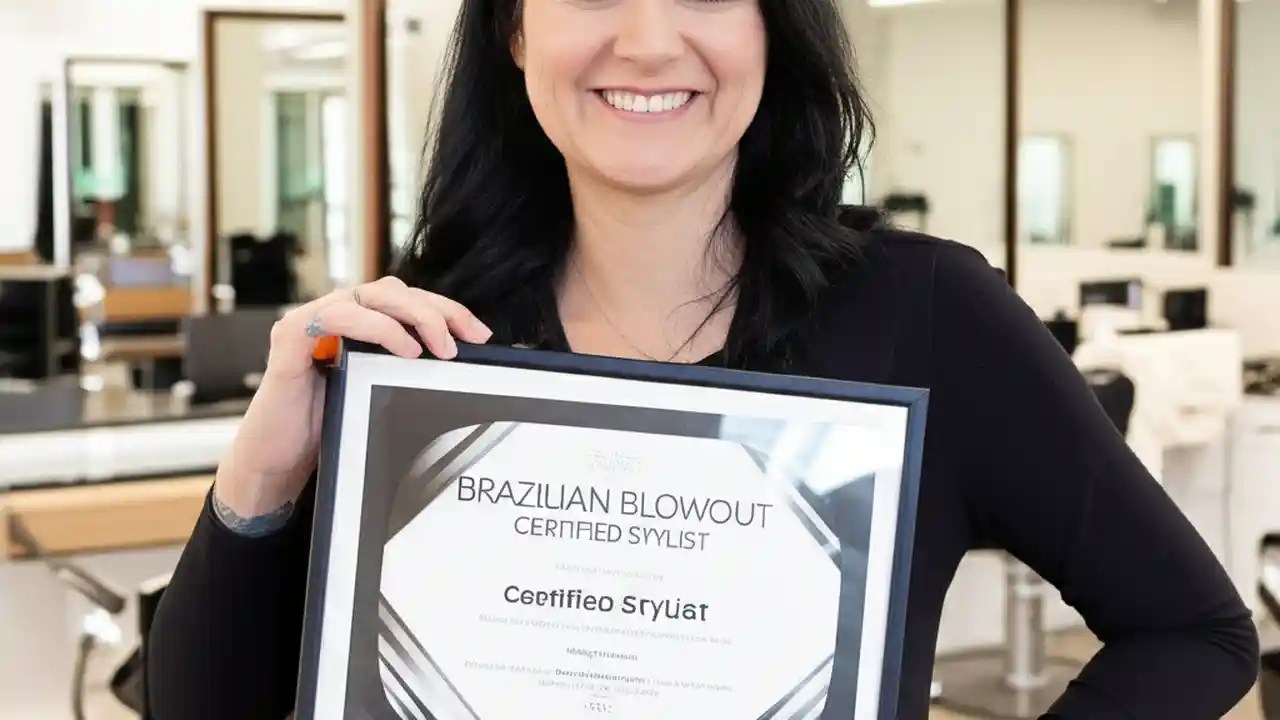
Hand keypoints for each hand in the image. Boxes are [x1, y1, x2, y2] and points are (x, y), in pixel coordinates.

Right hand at [213, 277, 491, 520]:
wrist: (274, 461)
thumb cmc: (325, 428)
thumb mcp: (377, 394)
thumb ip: (405, 372)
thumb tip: (462, 366)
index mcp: (356, 324)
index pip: (407, 300)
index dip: (447, 310)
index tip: (481, 334)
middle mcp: (333, 315)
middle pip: (394, 290)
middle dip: (438, 310)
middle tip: (468, 339)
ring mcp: (310, 322)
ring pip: (371, 296)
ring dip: (414, 316)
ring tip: (440, 347)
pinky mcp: (290, 339)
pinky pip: (336, 317)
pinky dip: (375, 327)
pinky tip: (403, 349)